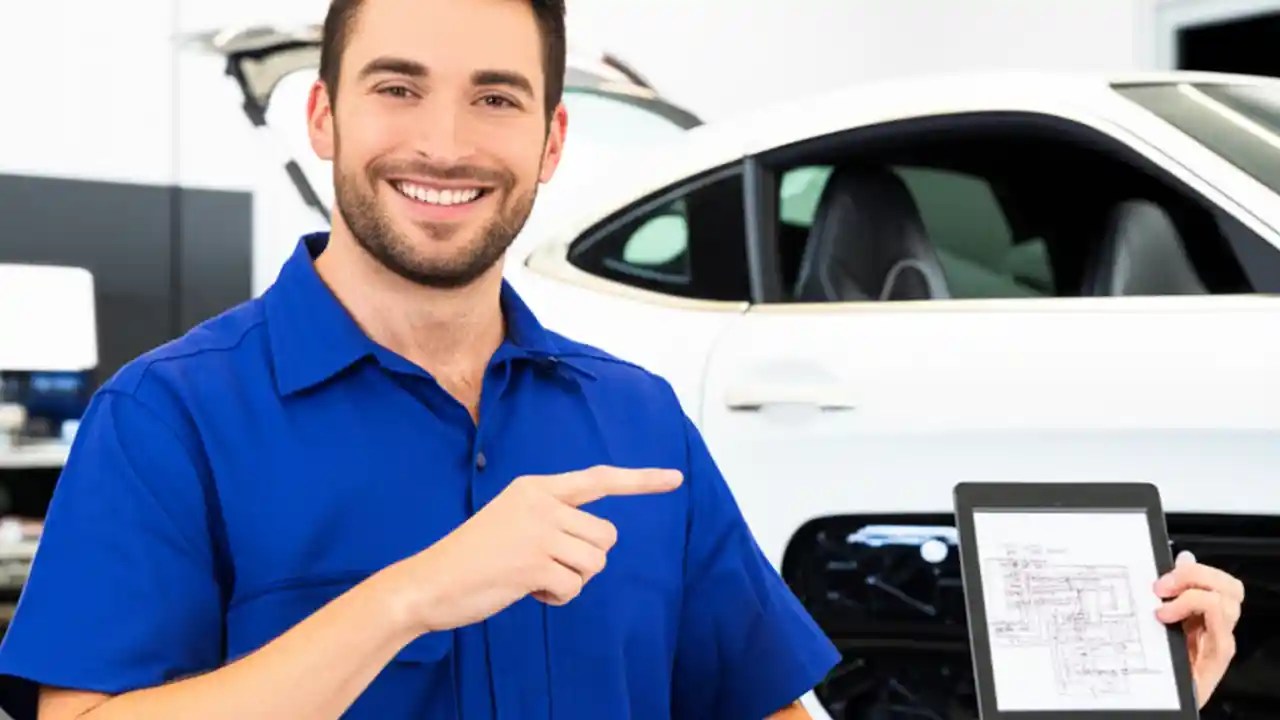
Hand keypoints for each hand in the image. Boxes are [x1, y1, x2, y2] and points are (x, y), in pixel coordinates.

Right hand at [395, 466, 682, 632]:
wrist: (430, 581)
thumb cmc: (474, 557)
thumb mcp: (514, 520)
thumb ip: (554, 519)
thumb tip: (599, 540)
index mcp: (536, 487)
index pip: (599, 478)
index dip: (640, 480)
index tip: (675, 478)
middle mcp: (541, 502)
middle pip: (605, 535)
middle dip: (585, 559)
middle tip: (545, 564)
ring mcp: (539, 530)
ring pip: (594, 562)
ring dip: (571, 580)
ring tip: (532, 575)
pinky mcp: (535, 562)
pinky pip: (574, 586)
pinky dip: (556, 597)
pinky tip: (526, 590)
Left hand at [1154, 551, 1244, 707]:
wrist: (1162, 701)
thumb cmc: (1162, 666)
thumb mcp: (1159, 623)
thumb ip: (1171, 592)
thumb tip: (1180, 557)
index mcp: (1203, 616)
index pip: (1218, 581)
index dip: (1195, 568)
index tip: (1162, 574)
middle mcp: (1216, 627)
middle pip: (1230, 587)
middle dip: (1197, 575)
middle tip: (1162, 586)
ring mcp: (1219, 642)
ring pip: (1228, 602)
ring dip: (1192, 595)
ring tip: (1163, 609)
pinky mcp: (1216, 660)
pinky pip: (1221, 630)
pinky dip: (1196, 614)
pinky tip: (1169, 619)